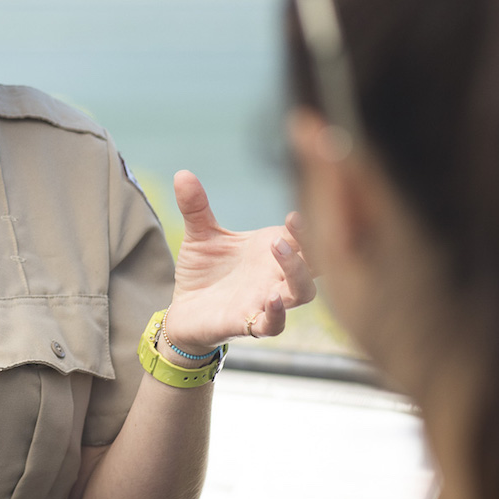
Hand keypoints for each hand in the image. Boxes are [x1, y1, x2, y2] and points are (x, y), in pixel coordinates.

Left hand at [164, 170, 316, 353]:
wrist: (184, 311)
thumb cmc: (203, 272)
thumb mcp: (199, 235)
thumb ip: (195, 207)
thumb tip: (182, 174)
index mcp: (272, 250)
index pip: (305, 235)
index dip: (307, 225)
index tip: (295, 214)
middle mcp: (277, 276)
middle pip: (316, 262)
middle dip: (311, 244)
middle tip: (288, 228)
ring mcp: (266, 301)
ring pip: (302, 292)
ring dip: (298, 273)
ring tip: (278, 248)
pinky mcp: (248, 324)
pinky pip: (273, 325)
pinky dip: (277, 314)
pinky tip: (271, 300)